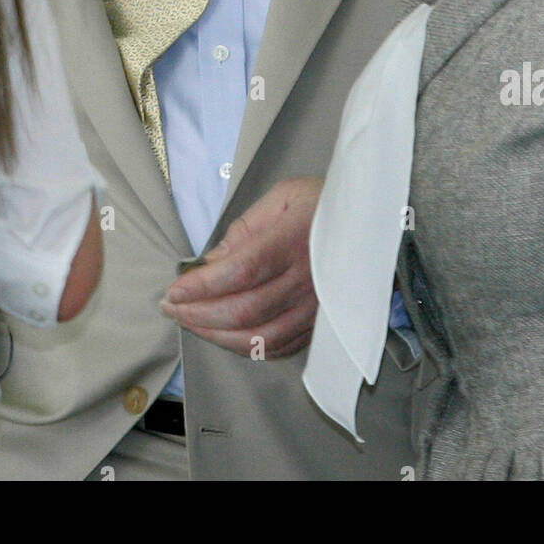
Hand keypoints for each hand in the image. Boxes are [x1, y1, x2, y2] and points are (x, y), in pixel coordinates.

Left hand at [159, 176, 322, 358]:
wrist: (372, 222)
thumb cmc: (323, 204)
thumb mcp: (282, 197)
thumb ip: (245, 229)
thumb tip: (210, 262)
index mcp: (294, 239)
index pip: (242, 270)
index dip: (202, 286)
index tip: (173, 290)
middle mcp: (307, 278)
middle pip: (245, 310)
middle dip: (198, 313)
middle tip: (171, 307)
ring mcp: (316, 306)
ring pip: (259, 338)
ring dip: (216, 336)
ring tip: (191, 323)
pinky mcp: (320, 323)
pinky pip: (279, 347)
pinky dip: (246, 347)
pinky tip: (226, 336)